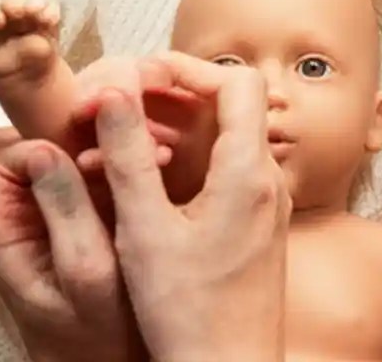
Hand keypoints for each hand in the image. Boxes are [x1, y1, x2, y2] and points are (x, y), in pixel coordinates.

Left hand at [0, 127, 144, 361]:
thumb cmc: (96, 329)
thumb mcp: (88, 271)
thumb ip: (64, 209)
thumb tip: (44, 148)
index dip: (48, 143)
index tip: (97, 159)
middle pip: (18, 141)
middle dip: (73, 140)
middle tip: (123, 155)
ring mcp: (14, 212)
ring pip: (43, 150)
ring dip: (91, 151)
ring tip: (140, 163)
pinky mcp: (41, 212)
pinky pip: (61, 169)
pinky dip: (97, 166)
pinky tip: (133, 176)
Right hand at [95, 52, 291, 361]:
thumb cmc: (188, 313)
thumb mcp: (143, 230)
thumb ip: (128, 155)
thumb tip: (114, 91)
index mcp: (246, 174)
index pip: (237, 82)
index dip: (188, 68)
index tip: (139, 76)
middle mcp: (267, 182)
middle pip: (231, 106)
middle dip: (172, 95)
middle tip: (119, 104)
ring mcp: (266, 205)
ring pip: (226, 139)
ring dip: (175, 129)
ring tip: (119, 141)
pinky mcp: (256, 227)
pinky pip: (226, 171)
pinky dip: (188, 160)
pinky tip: (145, 180)